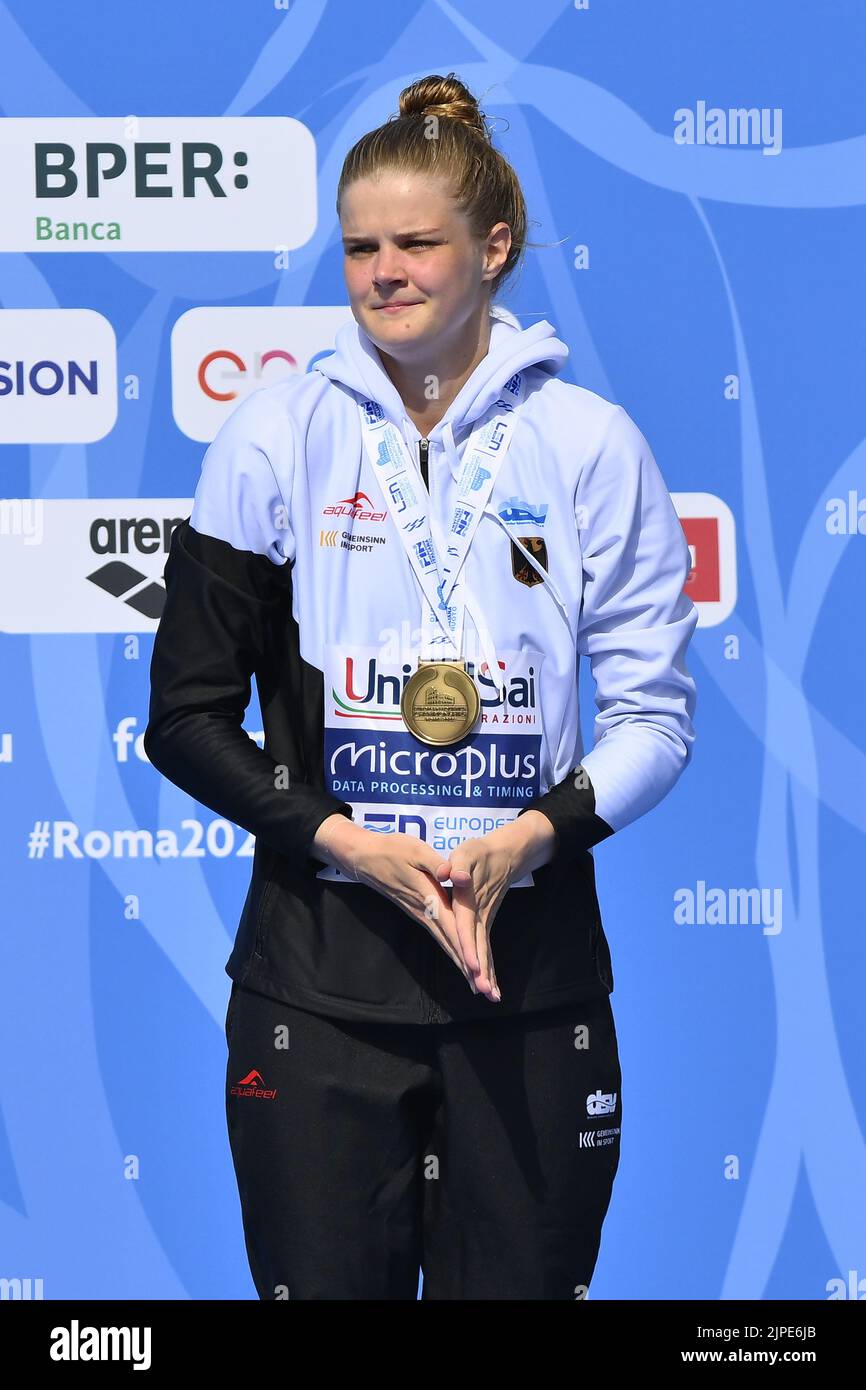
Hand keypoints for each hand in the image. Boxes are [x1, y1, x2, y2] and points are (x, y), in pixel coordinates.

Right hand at [312, 815, 476, 988]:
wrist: (365, 858)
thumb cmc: (392, 850)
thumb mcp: (415, 850)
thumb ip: (434, 862)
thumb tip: (450, 872)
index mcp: (428, 896)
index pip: (450, 926)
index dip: (464, 946)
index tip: (477, 968)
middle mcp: (425, 912)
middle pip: (449, 943)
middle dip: (467, 966)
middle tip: (484, 990)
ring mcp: (421, 915)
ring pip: (444, 943)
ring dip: (461, 964)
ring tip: (477, 984)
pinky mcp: (420, 913)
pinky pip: (440, 937)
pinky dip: (452, 951)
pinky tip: (461, 961)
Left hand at [434, 811, 557, 1002]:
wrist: (506, 854)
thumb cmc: (480, 853)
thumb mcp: (467, 852)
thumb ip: (458, 864)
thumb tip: (452, 874)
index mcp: (469, 899)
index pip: (467, 925)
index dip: (468, 945)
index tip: (472, 966)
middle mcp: (479, 915)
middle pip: (480, 945)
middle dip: (482, 969)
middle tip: (485, 992)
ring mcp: (484, 921)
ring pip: (485, 950)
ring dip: (488, 973)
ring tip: (491, 996)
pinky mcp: (485, 923)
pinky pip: (486, 948)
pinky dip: (488, 966)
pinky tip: (489, 985)